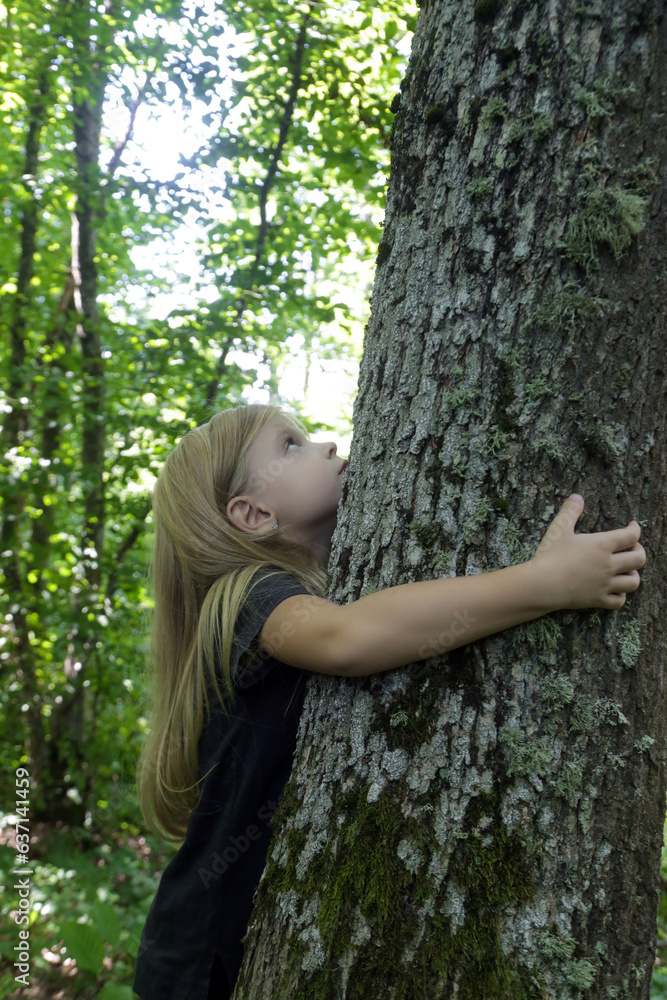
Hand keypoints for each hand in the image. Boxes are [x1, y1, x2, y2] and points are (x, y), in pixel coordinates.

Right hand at [530, 494, 645, 610]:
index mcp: (602, 545)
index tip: (632, 526)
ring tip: (625, 570)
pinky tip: (614, 589)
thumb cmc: (550, 555)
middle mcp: (609, 565)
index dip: (635, 529)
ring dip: (633, 574)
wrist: (542, 584)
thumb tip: (577, 497)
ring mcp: (605, 584)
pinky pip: (619, 601)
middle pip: (639, 559)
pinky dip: (620, 595)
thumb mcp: (559, 529)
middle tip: (631, 549)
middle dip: (639, 552)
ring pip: (634, 582)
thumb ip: (570, 511)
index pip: (631, 536)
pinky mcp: (598, 600)